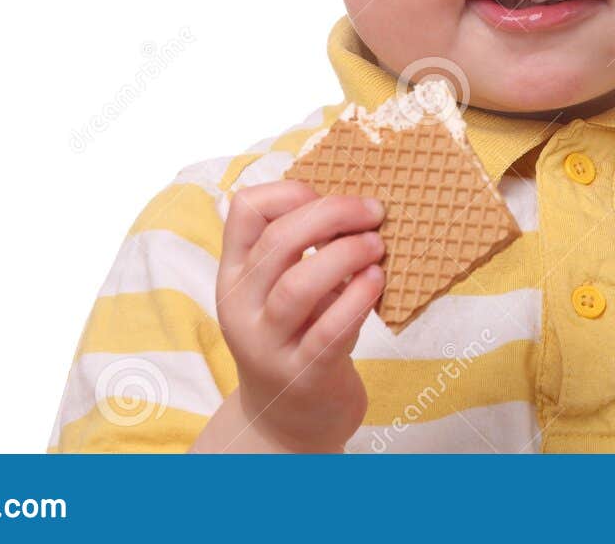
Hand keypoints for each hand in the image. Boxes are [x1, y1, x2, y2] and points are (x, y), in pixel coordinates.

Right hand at [193, 181, 385, 452]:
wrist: (287, 423)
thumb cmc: (297, 337)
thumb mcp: (284, 289)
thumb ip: (303, 249)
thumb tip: (356, 203)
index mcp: (236, 273)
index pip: (245, 209)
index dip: (292, 191)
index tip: (333, 197)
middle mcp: (241, 306)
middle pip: (277, 240)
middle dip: (331, 214)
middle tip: (373, 212)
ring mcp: (268, 343)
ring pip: (298, 285)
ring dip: (345, 255)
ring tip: (378, 246)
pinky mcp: (303, 374)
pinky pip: (329, 330)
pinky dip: (357, 298)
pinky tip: (377, 281)